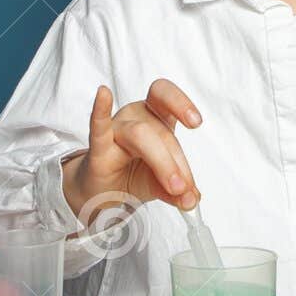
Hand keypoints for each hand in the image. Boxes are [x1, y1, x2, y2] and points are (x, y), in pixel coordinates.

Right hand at [62, 80, 203, 226]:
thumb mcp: (162, 185)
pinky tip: (104, 94)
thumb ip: (179, 192)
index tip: (196, 122)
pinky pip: (99, 127)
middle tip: (184, 188)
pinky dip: (101, 111)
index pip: (166, 98)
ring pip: (140, 134)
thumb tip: (191, 200)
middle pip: (160, 130)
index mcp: (155, 119)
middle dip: (176, 162)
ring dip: (162, 162)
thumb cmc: (132, 177)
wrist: (101, 196)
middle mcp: (135, 118)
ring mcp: (116, 130)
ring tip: (174, 187)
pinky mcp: (98, 149)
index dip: (182, 103)